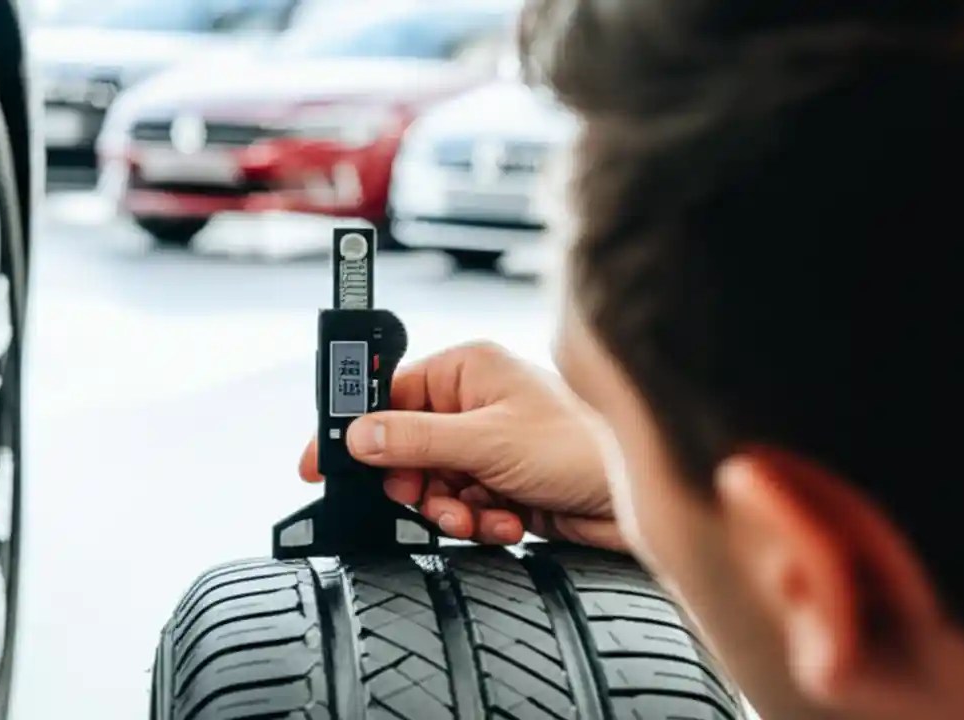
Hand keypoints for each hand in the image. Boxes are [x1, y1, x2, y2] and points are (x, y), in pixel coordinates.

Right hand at [299, 341, 624, 549]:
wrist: (639, 498)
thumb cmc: (583, 446)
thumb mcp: (487, 441)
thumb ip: (416, 439)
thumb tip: (358, 436)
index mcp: (466, 371)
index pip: (388, 395)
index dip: (357, 430)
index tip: (323, 462)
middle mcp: (474, 404)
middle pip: (405, 448)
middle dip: (417, 483)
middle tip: (424, 499)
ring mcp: (487, 446)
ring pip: (430, 485)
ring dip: (450, 509)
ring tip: (479, 514)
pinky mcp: (501, 484)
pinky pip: (460, 506)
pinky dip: (477, 521)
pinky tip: (507, 520)